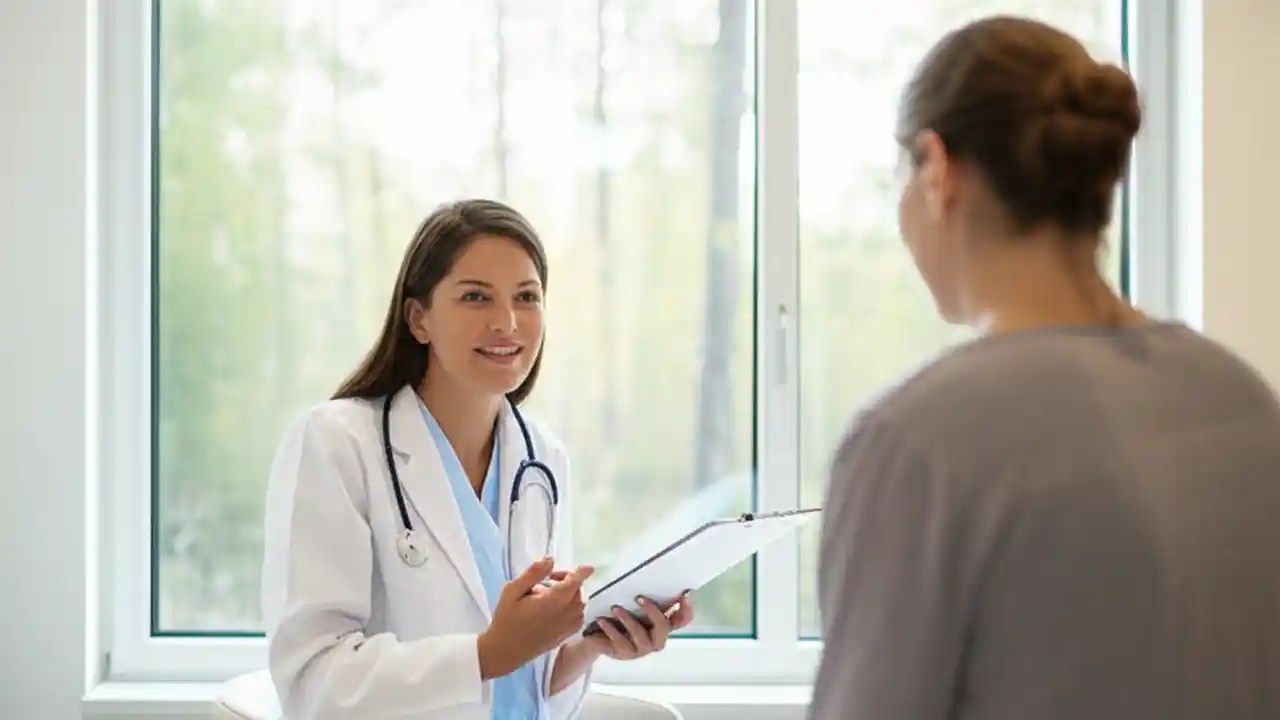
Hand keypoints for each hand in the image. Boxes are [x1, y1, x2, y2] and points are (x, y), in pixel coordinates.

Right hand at [478, 558, 594, 678]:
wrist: (505, 651)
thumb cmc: (506, 619)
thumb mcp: (513, 591)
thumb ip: (533, 574)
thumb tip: (550, 560)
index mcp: (554, 601)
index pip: (576, 581)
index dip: (582, 572)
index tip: (588, 567)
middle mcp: (566, 614)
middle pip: (578, 591)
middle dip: (568, 580)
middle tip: (547, 580)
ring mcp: (568, 626)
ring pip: (579, 604)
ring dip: (569, 594)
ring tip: (547, 595)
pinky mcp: (566, 635)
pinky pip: (577, 616)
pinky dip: (572, 607)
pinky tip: (554, 609)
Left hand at [583, 592, 694, 660]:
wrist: (595, 637)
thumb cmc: (618, 616)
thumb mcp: (630, 603)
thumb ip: (639, 591)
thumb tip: (626, 571)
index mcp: (661, 624)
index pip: (682, 620)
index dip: (686, 609)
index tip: (684, 594)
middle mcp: (655, 638)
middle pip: (663, 627)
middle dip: (653, 612)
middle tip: (639, 597)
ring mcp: (641, 648)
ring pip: (641, 636)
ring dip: (628, 620)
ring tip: (615, 608)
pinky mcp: (624, 654)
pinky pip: (620, 642)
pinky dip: (611, 629)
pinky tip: (602, 620)